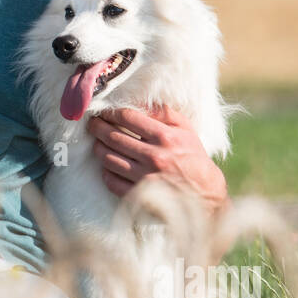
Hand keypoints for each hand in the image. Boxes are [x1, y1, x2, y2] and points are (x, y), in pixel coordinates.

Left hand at [87, 104, 228, 215]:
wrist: (205, 193)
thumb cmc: (193, 157)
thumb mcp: (186, 129)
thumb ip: (164, 113)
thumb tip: (139, 102)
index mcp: (165, 137)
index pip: (128, 118)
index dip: (111, 112)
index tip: (104, 112)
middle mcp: (154, 156)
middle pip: (113, 137)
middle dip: (98, 128)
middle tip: (92, 124)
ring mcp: (145, 177)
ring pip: (109, 159)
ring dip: (98, 149)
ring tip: (97, 143)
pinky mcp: (140, 195)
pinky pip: (112, 182)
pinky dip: (106, 172)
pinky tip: (106, 166)